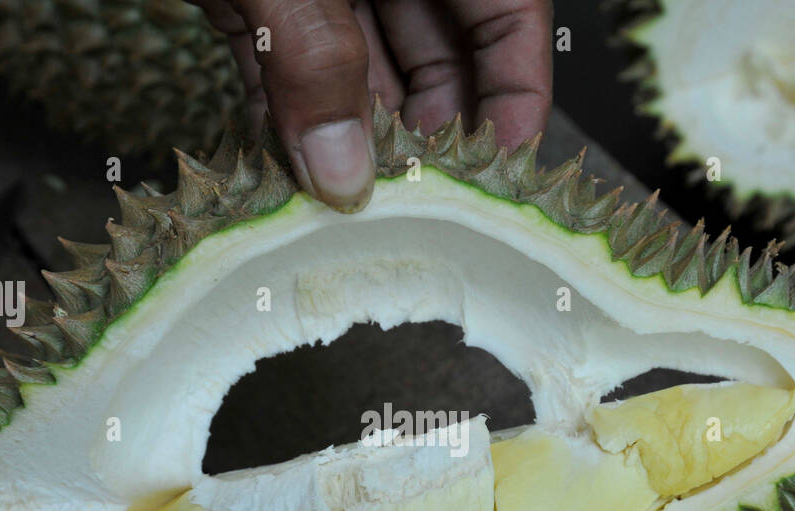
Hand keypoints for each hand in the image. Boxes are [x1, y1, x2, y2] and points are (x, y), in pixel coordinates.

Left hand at [193, 0, 553, 210]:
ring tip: (337, 202)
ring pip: (360, 62)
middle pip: (438, 50)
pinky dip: (282, 107)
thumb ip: (314, 61)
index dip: (516, 97)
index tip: (498, 177)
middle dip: (423, 131)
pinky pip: (287, 55)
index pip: (508, 17)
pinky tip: (278, 163)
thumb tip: (343, 176)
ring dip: (347, 133)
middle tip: (405, 208)